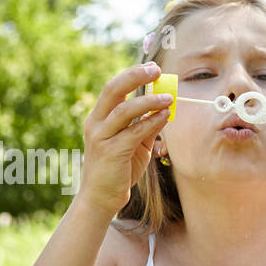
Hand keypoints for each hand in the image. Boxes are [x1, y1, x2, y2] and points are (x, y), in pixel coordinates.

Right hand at [78, 62, 173, 215]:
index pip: (114, 88)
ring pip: (125, 110)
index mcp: (99, 118)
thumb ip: (147, 127)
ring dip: (149, 101)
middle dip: (135, 77)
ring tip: (169, 98)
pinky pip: (134, 132)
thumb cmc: (118, 170)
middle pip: (113, 90)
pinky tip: (165, 116)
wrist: (102, 198)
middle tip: (157, 69)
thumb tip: (165, 110)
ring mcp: (102, 137)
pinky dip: (151, 122)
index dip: (133, 75)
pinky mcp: (112, 152)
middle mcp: (96, 123)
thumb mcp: (135, 145)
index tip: (153, 67)